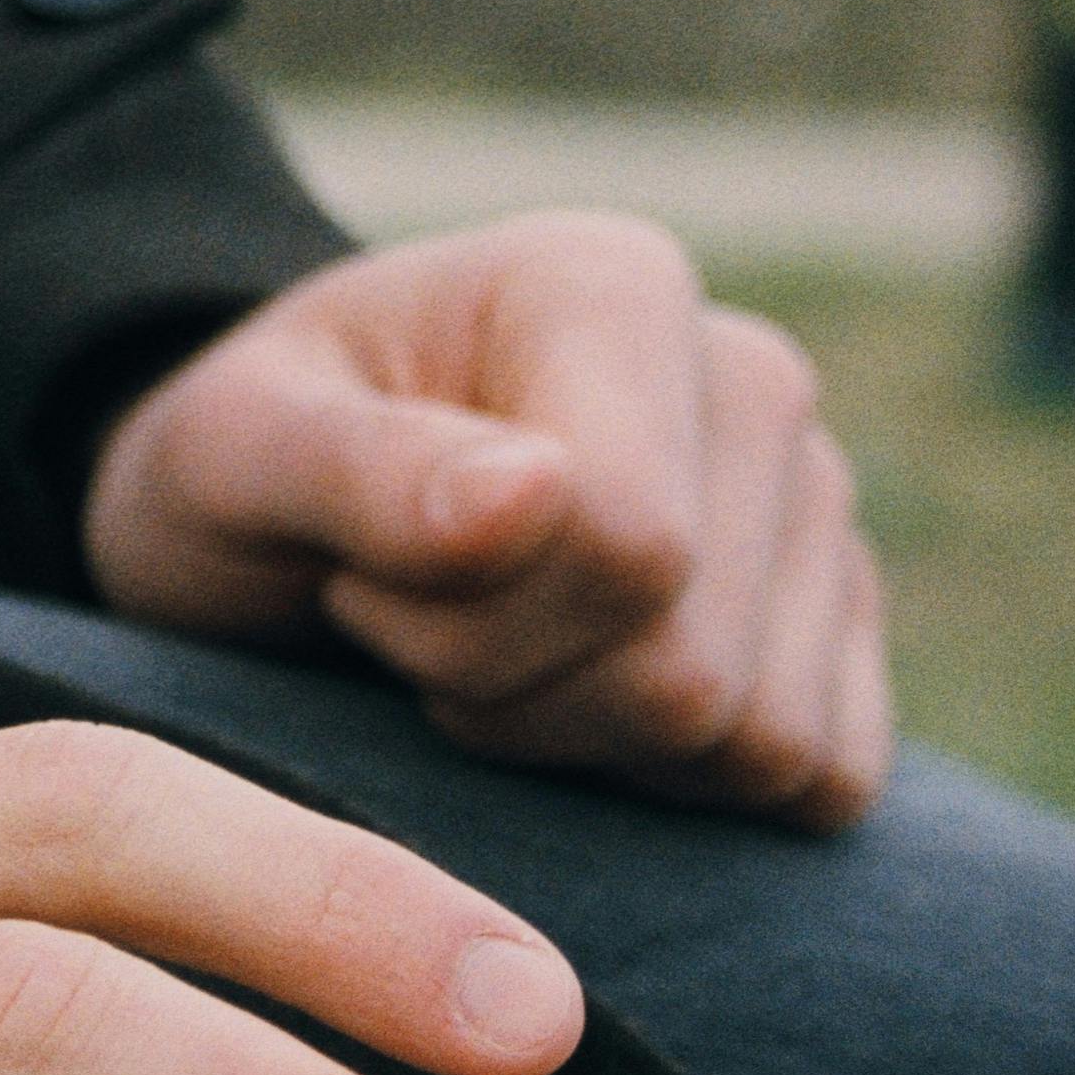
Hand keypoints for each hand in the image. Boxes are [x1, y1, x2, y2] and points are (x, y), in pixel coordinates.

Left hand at [83, 217, 891, 830]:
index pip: (627, 544)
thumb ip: (361, 467)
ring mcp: (814, 498)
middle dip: (511, 696)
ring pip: (761, 743)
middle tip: (405, 628)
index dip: (468, 622)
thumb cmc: (249, 465)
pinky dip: (681, 789)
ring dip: (584, 744)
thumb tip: (534, 496)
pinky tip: (574, 698)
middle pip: (693, 669)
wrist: (286, 512)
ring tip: (483, 650)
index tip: (362, 573)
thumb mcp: (235, 452)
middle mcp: (752, 376)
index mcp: (614, 285)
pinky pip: (826, 779)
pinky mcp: (839, 617)